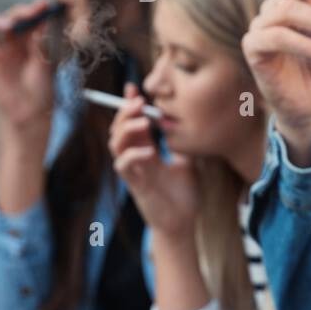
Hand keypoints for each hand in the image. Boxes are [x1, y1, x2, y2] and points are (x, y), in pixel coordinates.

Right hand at [0, 0, 57, 136]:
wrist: (30, 111)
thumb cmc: (43, 87)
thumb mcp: (46, 66)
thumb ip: (41, 46)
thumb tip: (42, 24)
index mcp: (33, 38)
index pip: (32, 18)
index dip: (36, 10)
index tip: (43, 4)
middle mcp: (15, 40)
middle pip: (12, 18)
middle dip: (18, 13)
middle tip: (27, 13)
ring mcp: (0, 50)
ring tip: (7, 26)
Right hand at [108, 83, 198, 239]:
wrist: (182, 223)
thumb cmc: (184, 195)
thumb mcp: (189, 163)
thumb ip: (185, 145)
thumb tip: (194, 122)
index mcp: (147, 150)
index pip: (134, 123)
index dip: (130, 105)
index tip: (133, 86)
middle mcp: (136, 158)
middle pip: (120, 129)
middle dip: (125, 112)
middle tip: (137, 101)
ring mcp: (133, 172)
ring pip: (116, 145)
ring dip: (126, 130)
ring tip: (142, 121)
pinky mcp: (135, 186)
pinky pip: (124, 167)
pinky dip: (133, 156)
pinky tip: (148, 151)